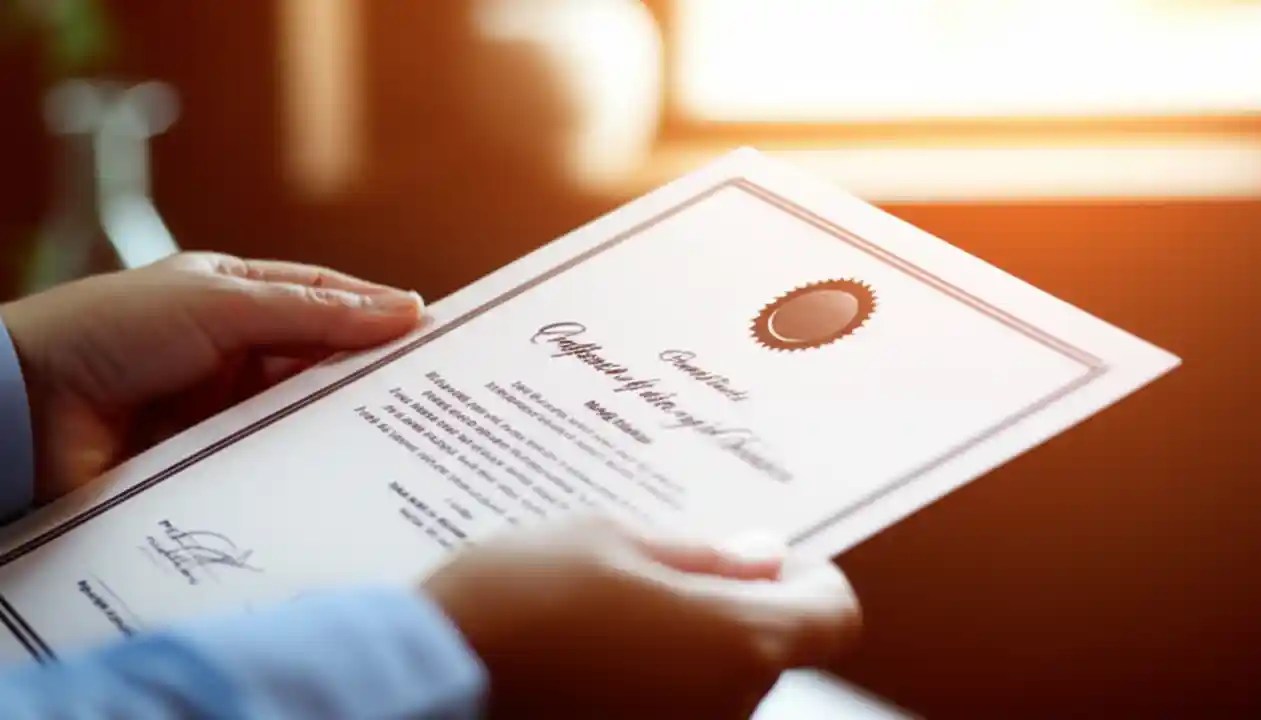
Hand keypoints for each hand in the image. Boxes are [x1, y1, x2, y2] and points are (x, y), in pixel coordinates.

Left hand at [0, 252, 424, 502]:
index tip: (432, 331)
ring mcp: (222, 408)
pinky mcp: (211, 460)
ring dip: (343, 421)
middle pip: (319, 359)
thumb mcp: (223, 304)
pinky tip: (345, 470)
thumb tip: (407, 309)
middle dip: (369, 372)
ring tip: (402, 435)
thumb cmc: (110, 332)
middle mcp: (233, 350)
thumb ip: (315, 311)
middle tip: (432, 393)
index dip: (376, 311)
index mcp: (233, 295)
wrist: (21, 411)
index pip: (323, 298)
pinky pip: (274, 458)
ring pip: (302, 412)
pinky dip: (307, 462)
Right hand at [424, 517, 859, 718]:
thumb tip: (760, 558)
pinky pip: (671, 708)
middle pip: (768, 648)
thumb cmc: (518, 599)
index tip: (769, 560)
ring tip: (609, 607)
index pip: (831, 617)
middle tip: (659, 567)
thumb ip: (702, 555)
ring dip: (685, 643)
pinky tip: (591, 652)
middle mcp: (724, 706)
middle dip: (731, 604)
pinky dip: (650, 680)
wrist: (426, 682)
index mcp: (736, 641)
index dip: (811, 580)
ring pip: (715, 680)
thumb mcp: (611, 540)